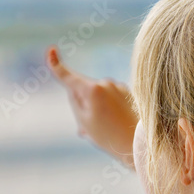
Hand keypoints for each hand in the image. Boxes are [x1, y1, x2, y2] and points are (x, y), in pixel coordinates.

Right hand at [46, 46, 137, 169]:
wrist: (141, 143)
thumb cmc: (109, 136)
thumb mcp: (84, 122)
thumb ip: (75, 102)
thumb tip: (76, 90)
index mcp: (92, 89)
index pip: (69, 77)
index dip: (57, 65)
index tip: (52, 50)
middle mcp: (106, 83)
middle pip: (83, 90)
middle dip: (82, 105)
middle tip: (89, 127)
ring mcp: (119, 87)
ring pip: (98, 96)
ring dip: (96, 109)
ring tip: (107, 129)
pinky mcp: (128, 92)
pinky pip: (111, 99)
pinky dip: (109, 110)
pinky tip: (116, 125)